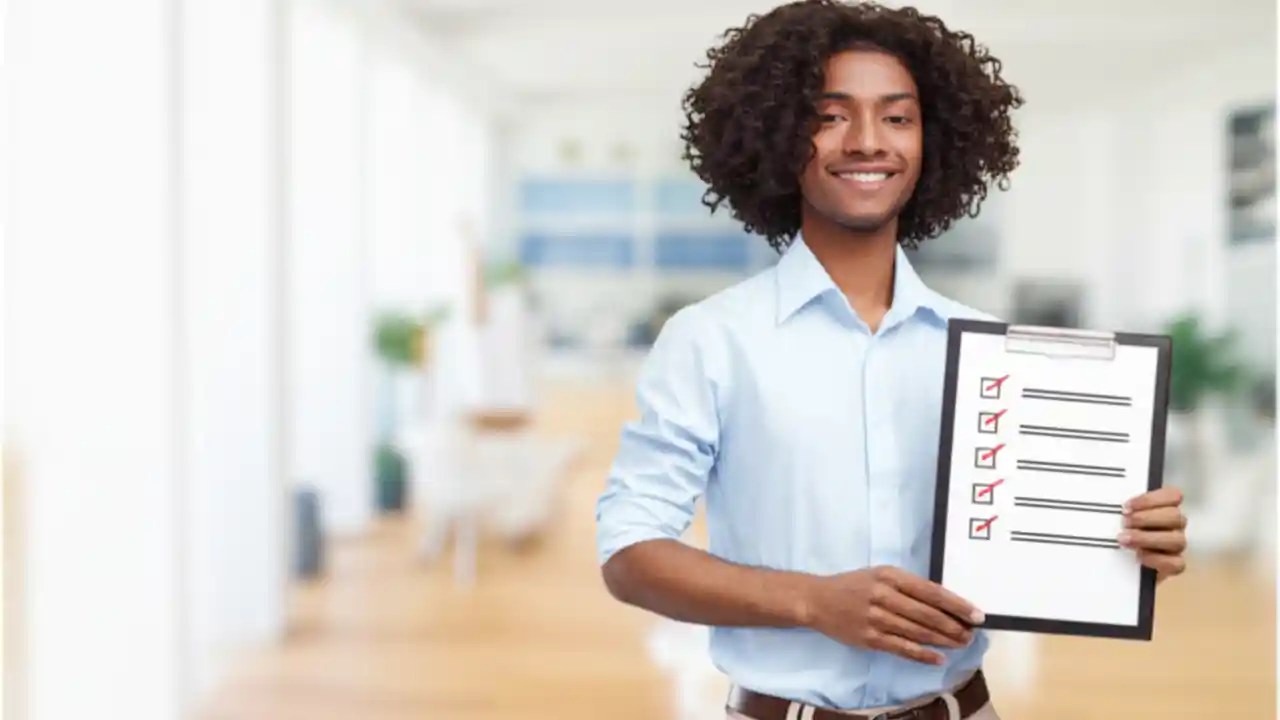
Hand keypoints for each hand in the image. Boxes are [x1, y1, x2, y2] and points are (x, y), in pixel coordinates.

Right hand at [802, 566, 983, 664]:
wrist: (818, 600)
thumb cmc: (854, 585)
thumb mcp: (880, 575)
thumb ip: (908, 586)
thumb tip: (943, 603)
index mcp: (890, 576)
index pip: (931, 592)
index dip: (956, 605)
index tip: (976, 614)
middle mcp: (884, 596)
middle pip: (927, 614)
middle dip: (953, 626)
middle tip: (971, 634)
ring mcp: (876, 619)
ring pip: (917, 632)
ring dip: (943, 640)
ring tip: (961, 644)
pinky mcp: (869, 638)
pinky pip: (901, 648)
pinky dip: (922, 654)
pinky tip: (938, 658)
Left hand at [1119, 487, 1186, 581]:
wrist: (1113, 564)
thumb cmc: (1117, 533)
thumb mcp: (1115, 516)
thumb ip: (1121, 508)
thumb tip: (1114, 504)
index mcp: (1164, 508)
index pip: (1173, 496)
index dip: (1150, 500)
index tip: (1127, 506)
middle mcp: (1174, 526)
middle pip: (1175, 516)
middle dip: (1146, 518)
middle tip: (1124, 523)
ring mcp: (1175, 546)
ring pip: (1177, 540)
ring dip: (1148, 538)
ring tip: (1125, 539)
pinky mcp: (1173, 566)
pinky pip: (1176, 563)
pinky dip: (1156, 559)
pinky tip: (1138, 556)